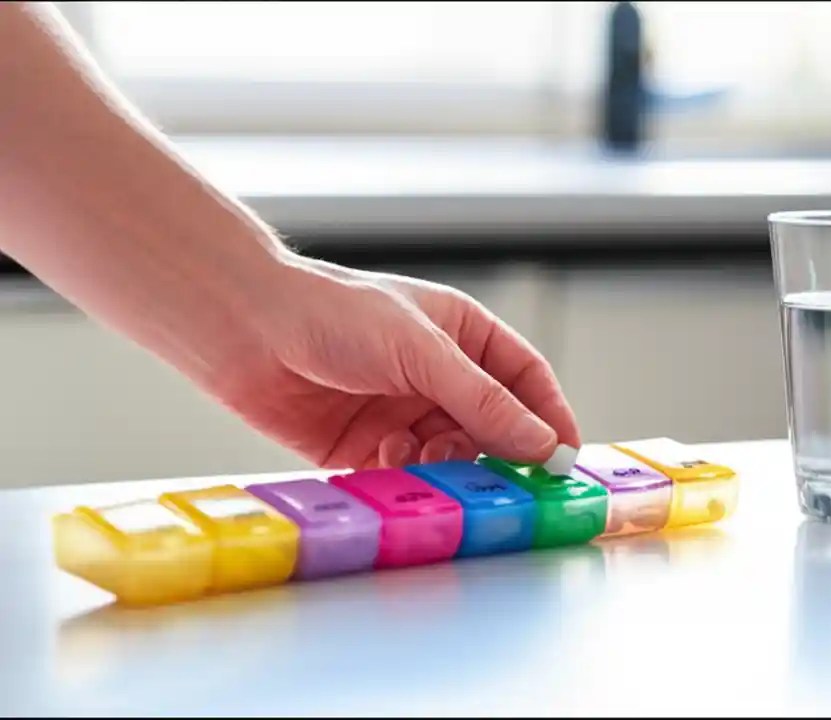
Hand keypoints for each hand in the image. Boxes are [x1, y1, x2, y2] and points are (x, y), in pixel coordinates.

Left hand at [211, 255, 580, 470]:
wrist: (243, 330)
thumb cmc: (332, 314)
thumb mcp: (423, 352)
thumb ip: (485, 402)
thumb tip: (543, 443)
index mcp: (462, 336)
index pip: (525, 380)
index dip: (549, 417)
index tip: (565, 460)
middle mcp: (437, 375)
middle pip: (493, 427)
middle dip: (496, 452)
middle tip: (504, 482)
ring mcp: (403, 412)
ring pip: (451, 456)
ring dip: (445, 464)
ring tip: (425, 454)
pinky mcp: (365, 448)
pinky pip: (406, 476)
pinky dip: (405, 475)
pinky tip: (385, 456)